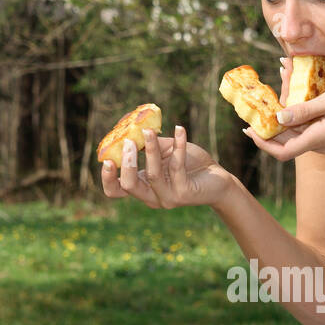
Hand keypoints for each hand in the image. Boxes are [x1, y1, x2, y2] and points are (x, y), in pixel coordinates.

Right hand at [101, 125, 231, 207]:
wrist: (218, 179)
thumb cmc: (191, 164)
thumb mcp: (166, 152)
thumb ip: (150, 144)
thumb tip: (135, 126)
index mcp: (143, 188)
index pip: (116, 191)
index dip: (107, 179)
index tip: (106, 160)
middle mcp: (152, 197)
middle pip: (129, 186)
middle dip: (126, 163)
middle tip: (128, 142)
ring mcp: (168, 198)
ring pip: (152, 175)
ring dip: (150, 150)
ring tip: (149, 131)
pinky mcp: (184, 193)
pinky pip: (176, 167)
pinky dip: (177, 145)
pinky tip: (180, 129)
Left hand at [243, 58, 324, 160]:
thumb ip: (307, 109)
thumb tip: (280, 117)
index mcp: (318, 138)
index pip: (282, 151)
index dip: (263, 143)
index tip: (249, 129)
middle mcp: (318, 143)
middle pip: (285, 139)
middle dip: (269, 121)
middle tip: (257, 100)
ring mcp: (323, 140)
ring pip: (294, 130)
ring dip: (283, 112)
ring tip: (279, 80)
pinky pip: (306, 125)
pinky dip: (297, 110)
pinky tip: (293, 88)